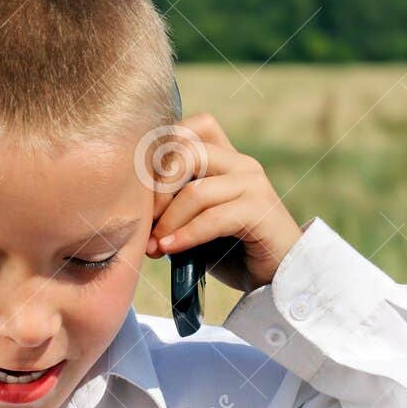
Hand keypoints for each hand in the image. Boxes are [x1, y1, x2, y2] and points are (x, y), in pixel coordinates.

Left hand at [144, 113, 301, 292]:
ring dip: (168, 221)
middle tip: (145, 222)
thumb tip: (130, 204)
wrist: (276, 280)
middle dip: (157, 189)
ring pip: (196, 190)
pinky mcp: (260, 210)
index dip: (160, 150)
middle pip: (186, 151)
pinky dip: (186, 234)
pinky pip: (213, 217)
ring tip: (154, 246)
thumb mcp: (193, 222)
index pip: (189, 127)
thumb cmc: (230, 251)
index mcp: (225, 158)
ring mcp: (253, 184)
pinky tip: (169, 249)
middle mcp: (240, 163)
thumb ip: (172, 204)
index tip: (141, 191)